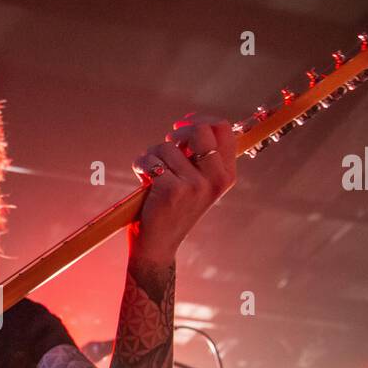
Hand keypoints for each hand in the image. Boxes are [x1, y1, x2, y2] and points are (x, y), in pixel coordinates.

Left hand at [130, 113, 237, 262]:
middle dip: (177, 133)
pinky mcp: (171, 190)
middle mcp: (215, 180)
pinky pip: (150, 160)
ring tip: (153, 177)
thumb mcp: (196, 183)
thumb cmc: (173, 210)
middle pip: (200, 130)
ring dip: (153, 156)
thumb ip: (199, 157)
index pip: (224, 130)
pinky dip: (141, 166)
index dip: (201, 120)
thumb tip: (192, 123)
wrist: (158, 247)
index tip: (183, 125)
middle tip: (166, 145)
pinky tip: (144, 182)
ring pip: (167, 146)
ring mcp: (194, 185)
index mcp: (226, 175)